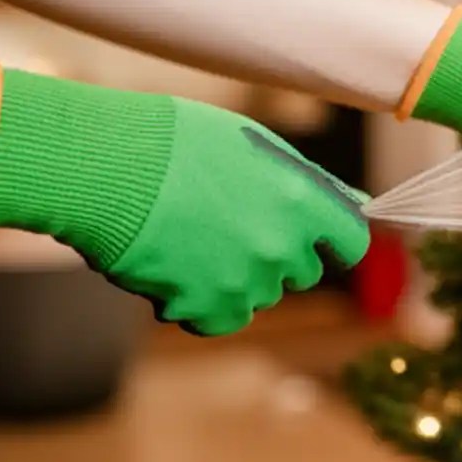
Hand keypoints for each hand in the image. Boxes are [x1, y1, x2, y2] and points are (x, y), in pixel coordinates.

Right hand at [0, 64, 369, 335]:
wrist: (104, 164)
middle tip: (230, 225)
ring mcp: (246, 281)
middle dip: (276, 255)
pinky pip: (220, 320)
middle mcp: (283, 244)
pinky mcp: (205, 307)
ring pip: (259, 296)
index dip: (334, 241)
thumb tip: (356, 202)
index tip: (320, 240)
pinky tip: (174, 271)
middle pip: (302, 273)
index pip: (352, 240)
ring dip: (235, 278)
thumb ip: (311, 182)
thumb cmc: (176, 141)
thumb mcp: (256, 144)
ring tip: (190, 239)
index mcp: (303, 198)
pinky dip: (200, 304)